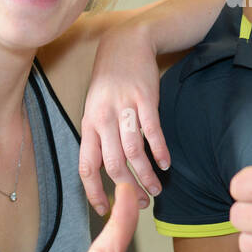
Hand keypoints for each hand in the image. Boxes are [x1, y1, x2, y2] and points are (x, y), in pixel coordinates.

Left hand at [79, 20, 169, 214]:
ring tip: (156, 189)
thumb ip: (100, 135)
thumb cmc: (110, 80)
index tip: (106, 209)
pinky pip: (152, 132)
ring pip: (133, 153)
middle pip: (113, 165)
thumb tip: (107, 168)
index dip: (94, 191)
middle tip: (141, 203)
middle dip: (127, 189)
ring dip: (146, 176)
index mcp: (88, 124)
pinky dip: (159, 151)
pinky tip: (166, 164)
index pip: (86, 166)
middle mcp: (103, 118)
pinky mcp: (144, 99)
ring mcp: (124, 108)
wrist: (125, 43)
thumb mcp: (96, 107)